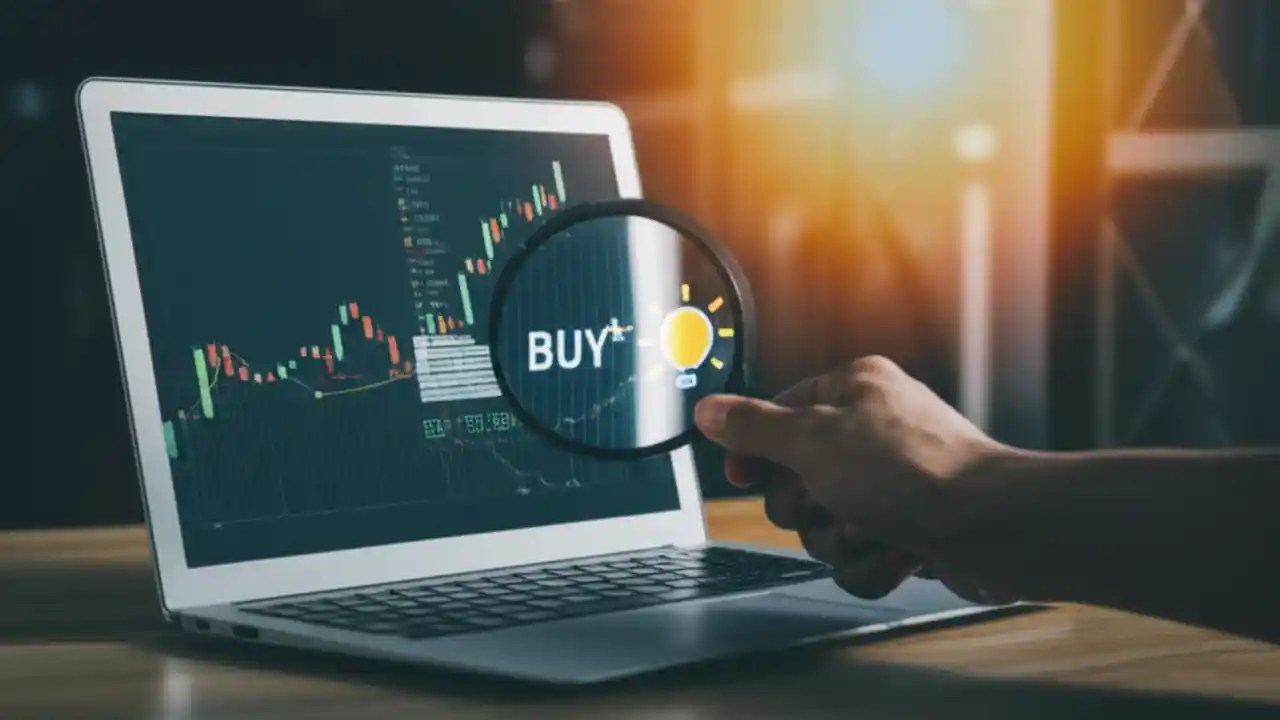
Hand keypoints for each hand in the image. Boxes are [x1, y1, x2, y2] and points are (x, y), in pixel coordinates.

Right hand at [695, 356, 1012, 602]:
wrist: (993, 528)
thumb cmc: (915, 471)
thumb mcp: (814, 439)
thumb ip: (754, 427)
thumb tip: (709, 411)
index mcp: (853, 391)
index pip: (777, 417)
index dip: (755, 451)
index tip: (742, 475)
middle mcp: (873, 432)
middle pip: (795, 481)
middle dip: (809, 507)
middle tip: (831, 499)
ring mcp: (892, 484)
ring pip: (825, 527)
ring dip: (842, 538)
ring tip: (876, 528)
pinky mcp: (909, 528)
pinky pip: (859, 557)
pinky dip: (874, 562)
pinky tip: (901, 550)